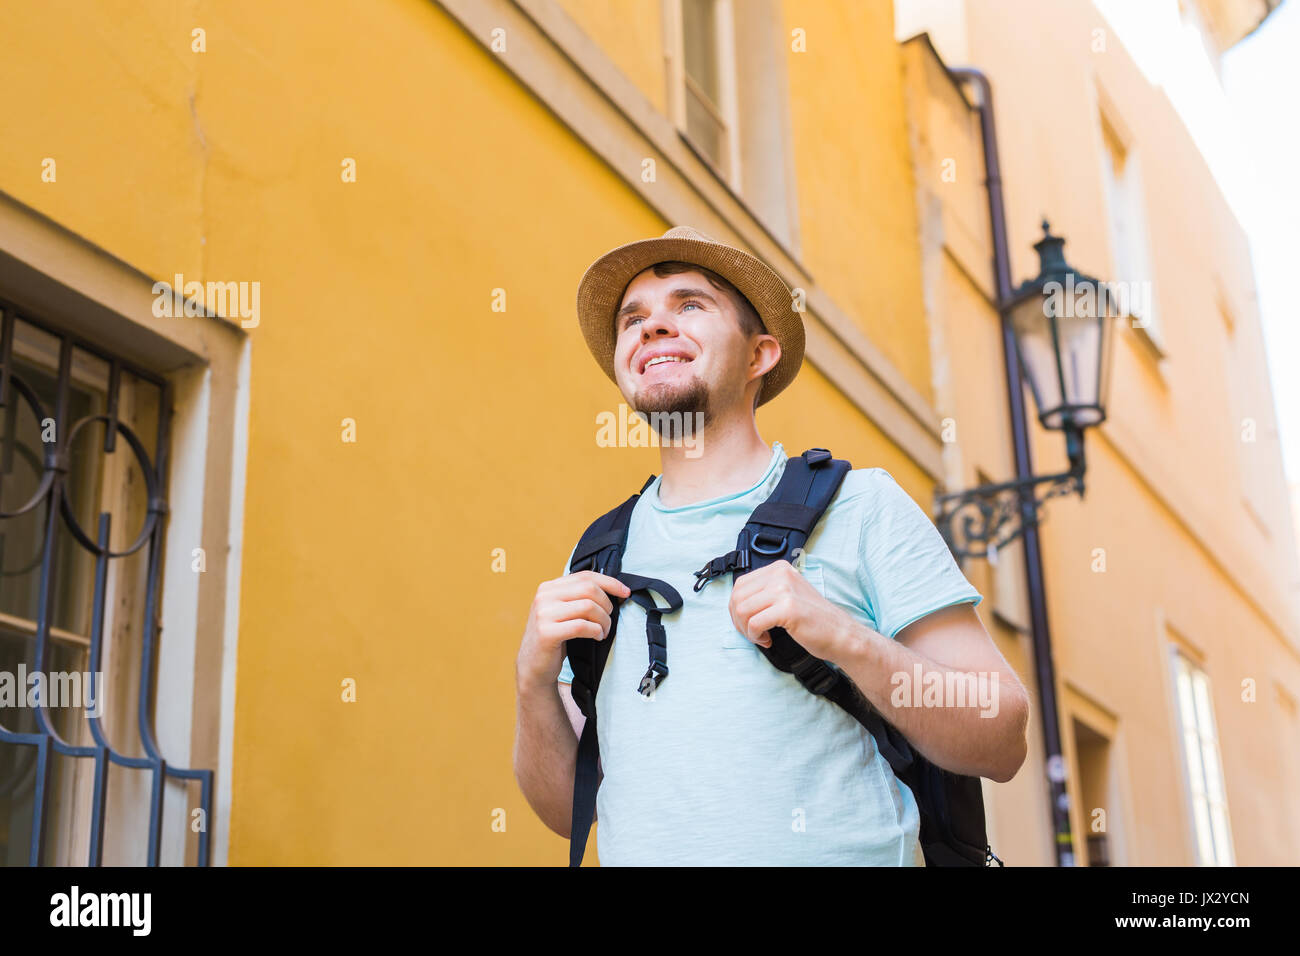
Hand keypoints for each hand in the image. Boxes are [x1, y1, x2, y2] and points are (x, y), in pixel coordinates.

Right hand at [516, 571, 629, 691]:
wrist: (533, 665)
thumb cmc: (555, 638)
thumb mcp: (563, 612)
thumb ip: (578, 597)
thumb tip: (613, 589)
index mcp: (549, 587)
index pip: (585, 576)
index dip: (609, 582)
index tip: (625, 592)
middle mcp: (544, 596)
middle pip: (589, 589)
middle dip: (607, 604)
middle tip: (609, 619)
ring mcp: (543, 614)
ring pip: (588, 606)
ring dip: (604, 620)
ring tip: (603, 631)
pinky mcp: (546, 633)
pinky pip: (582, 626)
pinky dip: (595, 631)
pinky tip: (597, 637)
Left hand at [727, 561, 853, 661]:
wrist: (840, 634)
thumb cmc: (812, 619)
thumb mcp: (787, 595)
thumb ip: (765, 592)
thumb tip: (735, 602)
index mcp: (779, 568)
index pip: (740, 584)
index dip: (736, 607)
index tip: (746, 622)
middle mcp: (781, 574)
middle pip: (738, 596)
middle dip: (738, 619)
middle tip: (751, 632)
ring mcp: (785, 589)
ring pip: (742, 609)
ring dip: (746, 629)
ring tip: (760, 636)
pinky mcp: (788, 608)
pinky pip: (754, 623)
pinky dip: (755, 636)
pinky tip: (767, 639)